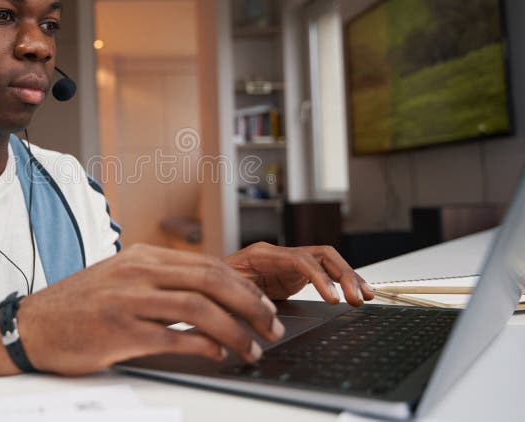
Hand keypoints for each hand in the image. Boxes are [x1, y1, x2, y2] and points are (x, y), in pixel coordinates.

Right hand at [15, 244, 284, 374]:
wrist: (30, 327)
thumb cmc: (78, 307)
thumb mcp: (120, 280)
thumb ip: (159, 281)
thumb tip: (208, 296)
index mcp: (142, 257)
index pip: (207, 265)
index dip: (243, 287)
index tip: (263, 306)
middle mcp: (138, 273)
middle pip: (211, 280)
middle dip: (250, 305)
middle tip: (271, 326)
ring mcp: (128, 301)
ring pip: (199, 308)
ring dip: (235, 330)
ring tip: (252, 348)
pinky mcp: (120, 332)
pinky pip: (174, 337)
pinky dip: (204, 347)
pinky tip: (217, 355)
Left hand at [224, 242, 374, 306]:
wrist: (204, 284)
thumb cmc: (209, 287)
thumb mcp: (222, 293)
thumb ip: (240, 300)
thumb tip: (262, 316)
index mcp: (261, 255)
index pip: (299, 259)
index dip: (319, 278)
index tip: (333, 298)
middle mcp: (278, 254)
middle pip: (320, 255)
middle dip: (343, 275)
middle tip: (357, 298)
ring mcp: (287, 262)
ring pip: (327, 262)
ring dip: (349, 277)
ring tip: (366, 296)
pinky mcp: (292, 274)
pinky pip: (323, 273)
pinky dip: (340, 283)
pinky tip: (355, 295)